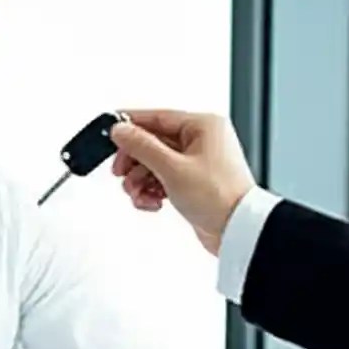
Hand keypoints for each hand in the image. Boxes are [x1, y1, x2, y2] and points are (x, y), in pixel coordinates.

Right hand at [109, 110, 256, 254]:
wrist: (238, 231)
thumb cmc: (220, 197)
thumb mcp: (172, 169)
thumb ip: (142, 146)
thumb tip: (120, 130)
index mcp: (203, 126)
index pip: (157, 117)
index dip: (130, 125)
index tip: (110, 132)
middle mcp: (201, 140)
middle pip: (152, 143)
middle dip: (134, 162)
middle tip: (121, 174)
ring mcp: (197, 162)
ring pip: (154, 164)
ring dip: (140, 181)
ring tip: (140, 195)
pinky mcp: (193, 182)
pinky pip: (162, 179)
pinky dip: (152, 191)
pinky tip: (152, 202)